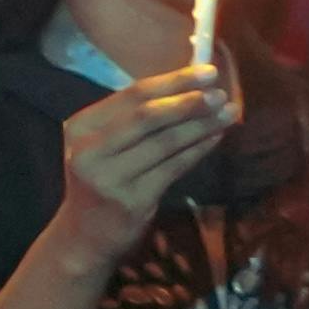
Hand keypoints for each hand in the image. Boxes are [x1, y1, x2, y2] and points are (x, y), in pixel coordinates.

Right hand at [48, 68, 235, 273]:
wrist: (84, 237)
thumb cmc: (102, 180)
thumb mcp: (104, 144)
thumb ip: (135, 117)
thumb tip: (189, 85)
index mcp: (81, 126)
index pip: (133, 94)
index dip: (173, 80)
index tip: (208, 71)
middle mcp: (90, 150)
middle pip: (148, 116)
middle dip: (189, 101)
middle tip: (220, 92)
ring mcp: (110, 178)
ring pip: (165, 142)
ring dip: (200, 125)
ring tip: (227, 113)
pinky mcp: (131, 201)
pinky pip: (173, 168)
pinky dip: (197, 150)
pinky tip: (215, 138)